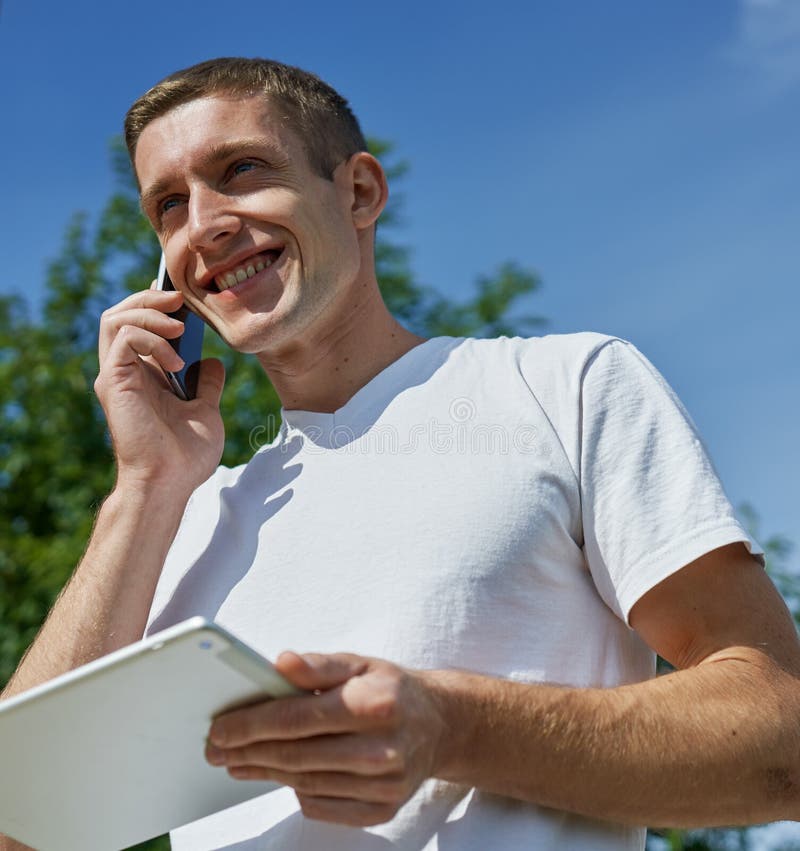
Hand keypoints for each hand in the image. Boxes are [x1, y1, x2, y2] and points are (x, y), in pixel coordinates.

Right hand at [94, 287, 224, 494]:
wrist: (170, 482)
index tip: (182, 298)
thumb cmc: (186, 456)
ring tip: (180, 327)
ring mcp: (115, 375)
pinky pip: (123, 338)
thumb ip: (205, 385)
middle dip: (150, 299)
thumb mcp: (205, 411)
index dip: (155, 305)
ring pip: (114, 318)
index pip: (138, 325)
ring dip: (149, 313)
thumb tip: (212, 361)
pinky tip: (176, 360)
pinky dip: (151, 338)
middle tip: (180, 300)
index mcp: (143, 376)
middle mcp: (124, 372)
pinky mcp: (112, 381)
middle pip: (120, 313)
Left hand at [206, 653, 447, 826]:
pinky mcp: (383, 808)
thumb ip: (319, 665)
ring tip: (237, 761)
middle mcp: (382, 748)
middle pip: (296, 755)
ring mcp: (385, 784)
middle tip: (216, 748)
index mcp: (374, 703)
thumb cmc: (391, 689)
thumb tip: (280, 662)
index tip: (220, 728)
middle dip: (248, 751)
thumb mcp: (361, 663)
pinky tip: (279, 775)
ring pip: (305, 782)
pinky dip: (297, 791)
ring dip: (265, 772)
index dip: (252, 724)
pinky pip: (324, 806)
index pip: (297, 718)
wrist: (439, 726)